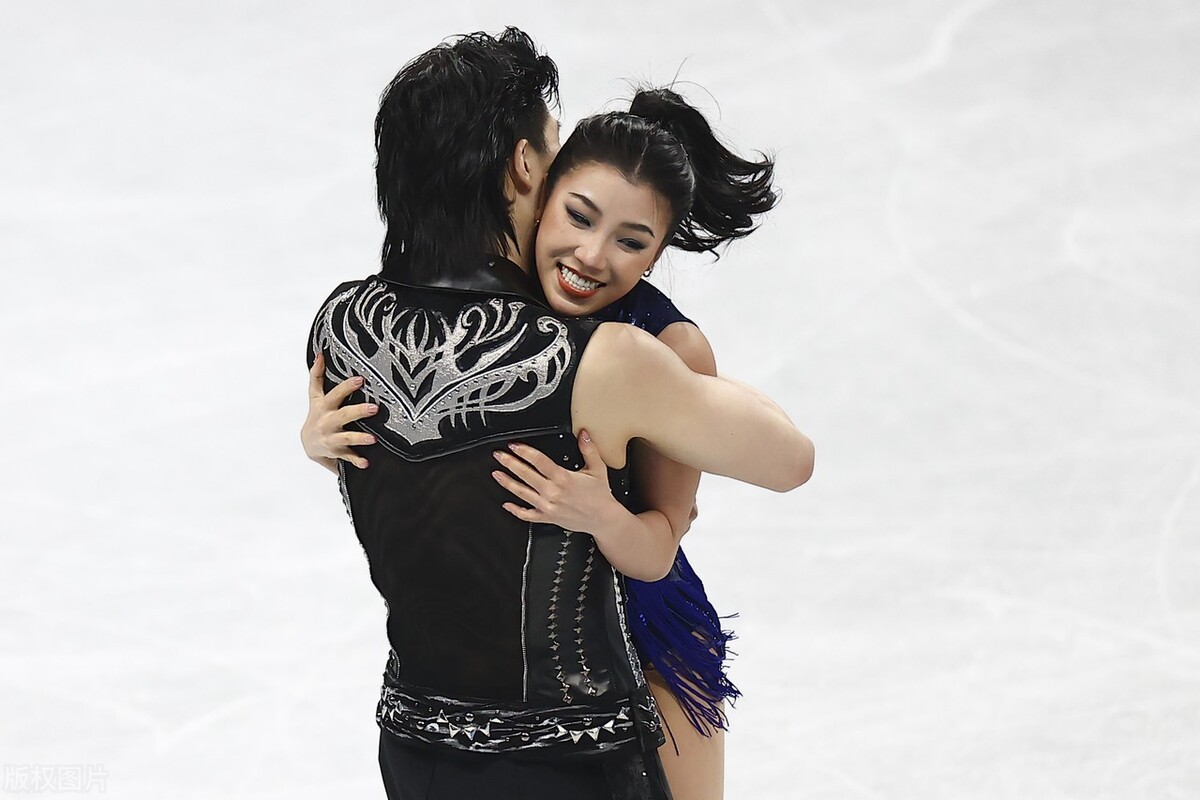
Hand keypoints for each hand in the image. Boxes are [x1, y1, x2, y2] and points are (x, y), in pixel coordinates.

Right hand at [301, 352, 378, 468]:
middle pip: (343, 415)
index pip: (334, 394)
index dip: (346, 387)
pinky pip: (347, 458)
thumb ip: (317, 375)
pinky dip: (356, 461)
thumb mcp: (315, 396)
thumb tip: (320, 353)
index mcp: (324, 406)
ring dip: (360, 438)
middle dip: (358, 411)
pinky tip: (366, 464)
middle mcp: (327, 422)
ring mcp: (332, 438)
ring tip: (374, 439)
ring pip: (346, 438)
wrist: (308, 443)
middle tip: (375, 408)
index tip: (360, 379)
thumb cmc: (317, 414)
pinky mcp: (337, 452)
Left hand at [491, 431, 621, 533]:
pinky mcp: (548, 518)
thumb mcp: (597, 469)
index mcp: (564, 478)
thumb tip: (583, 434)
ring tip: (496, 474)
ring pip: (523, 494)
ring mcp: (548, 506)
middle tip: (499, 455)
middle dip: (511, 464)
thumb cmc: (600, 496)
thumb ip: (589, 449)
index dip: (525, 452)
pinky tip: (506, 504)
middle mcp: (554, 492)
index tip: (514, 446)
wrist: (603, 519)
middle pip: (527, 475)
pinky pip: (528, 515)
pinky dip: (515, 510)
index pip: (540, 462)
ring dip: (508, 483)